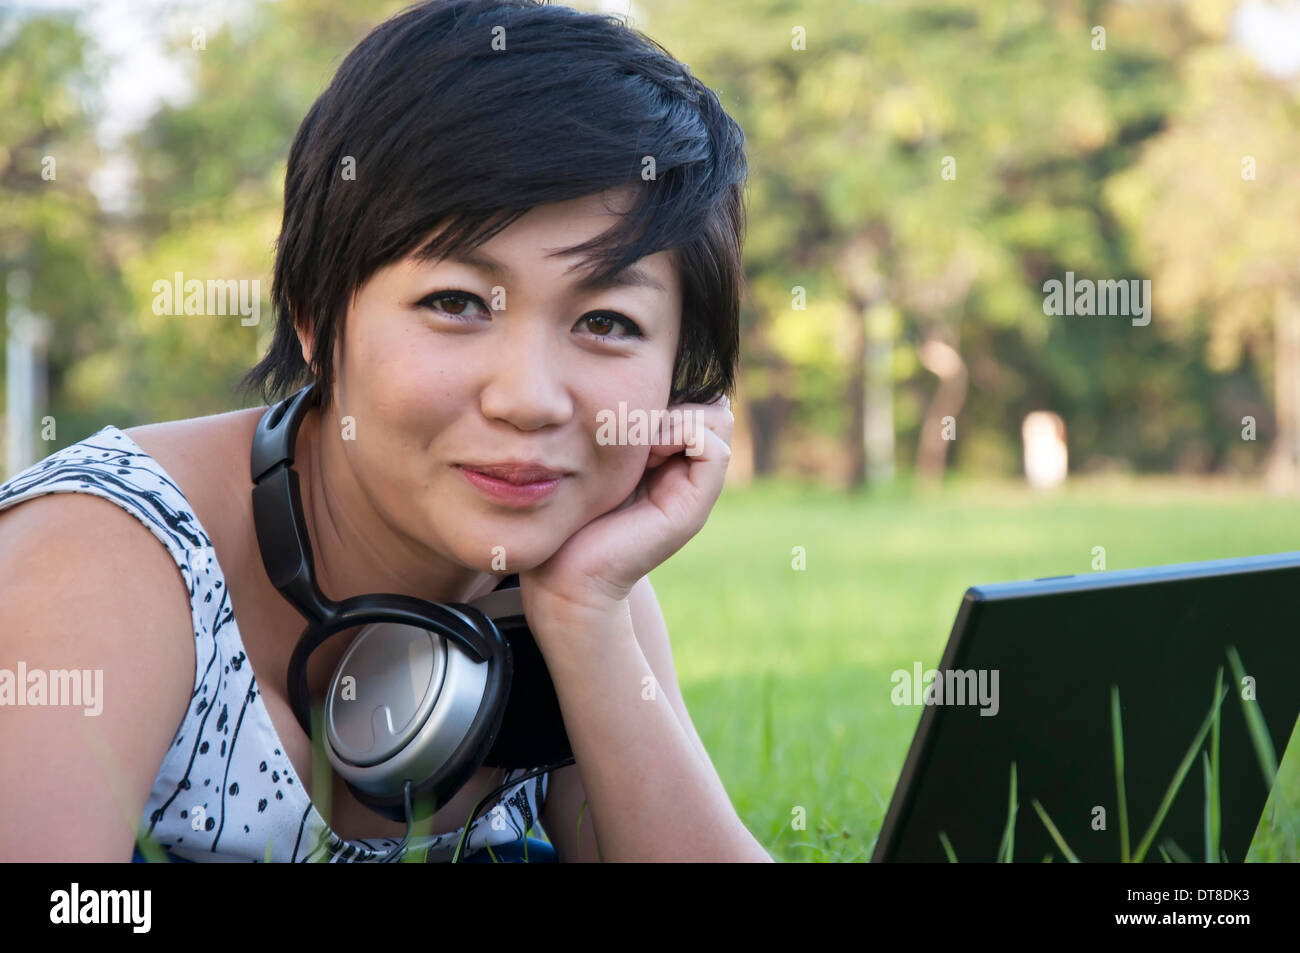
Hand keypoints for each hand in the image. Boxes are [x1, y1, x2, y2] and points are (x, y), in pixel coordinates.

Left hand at [519, 394, 733, 632]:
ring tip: (635, 442)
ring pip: (716, 418)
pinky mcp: (692, 508)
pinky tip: (645, 450)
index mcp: (669, 459)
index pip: (695, 397)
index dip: (666, 394)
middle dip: (673, 402)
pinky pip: (711, 444)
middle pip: (711, 404)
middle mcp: (687, 473)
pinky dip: (681, 433)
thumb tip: (639, 380)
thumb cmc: (568, 514)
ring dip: (674, 417)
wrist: (562, 575)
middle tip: (630, 428)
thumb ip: (624, 425)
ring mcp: (694, 491)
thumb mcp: (596, 454)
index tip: (623, 414)